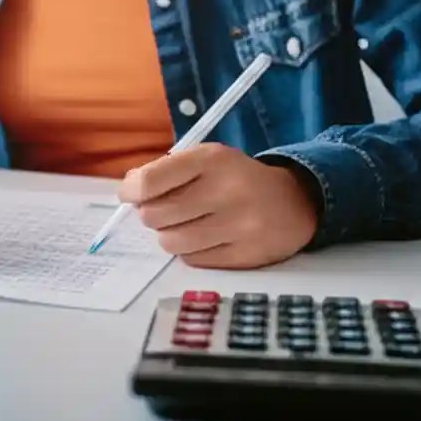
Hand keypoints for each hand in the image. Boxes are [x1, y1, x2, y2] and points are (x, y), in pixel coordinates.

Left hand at [119, 144, 319, 268]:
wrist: (293, 202)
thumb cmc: (234, 179)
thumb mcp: (206, 161)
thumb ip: (165, 172)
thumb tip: (127, 193)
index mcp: (212, 160)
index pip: (150, 182)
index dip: (130, 191)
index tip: (130, 194)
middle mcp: (228, 190)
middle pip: (155, 216)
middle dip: (152, 215)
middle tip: (165, 210)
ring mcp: (240, 226)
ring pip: (171, 243)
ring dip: (170, 236)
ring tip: (185, 225)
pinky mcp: (247, 255)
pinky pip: (194, 260)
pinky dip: (191, 252)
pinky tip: (207, 238)